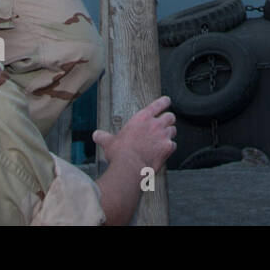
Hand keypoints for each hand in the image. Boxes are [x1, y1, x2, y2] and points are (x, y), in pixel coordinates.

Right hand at [93, 96, 176, 223]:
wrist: (129, 168)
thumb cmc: (120, 153)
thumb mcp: (109, 142)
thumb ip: (104, 137)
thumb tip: (96, 135)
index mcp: (142, 118)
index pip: (158, 104)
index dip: (164, 102)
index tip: (167, 101)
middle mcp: (155, 124)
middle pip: (170, 116)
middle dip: (169, 120)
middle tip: (166, 123)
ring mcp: (163, 135)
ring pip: (173, 130)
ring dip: (170, 133)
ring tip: (165, 138)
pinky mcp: (168, 148)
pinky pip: (173, 145)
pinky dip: (170, 148)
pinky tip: (165, 151)